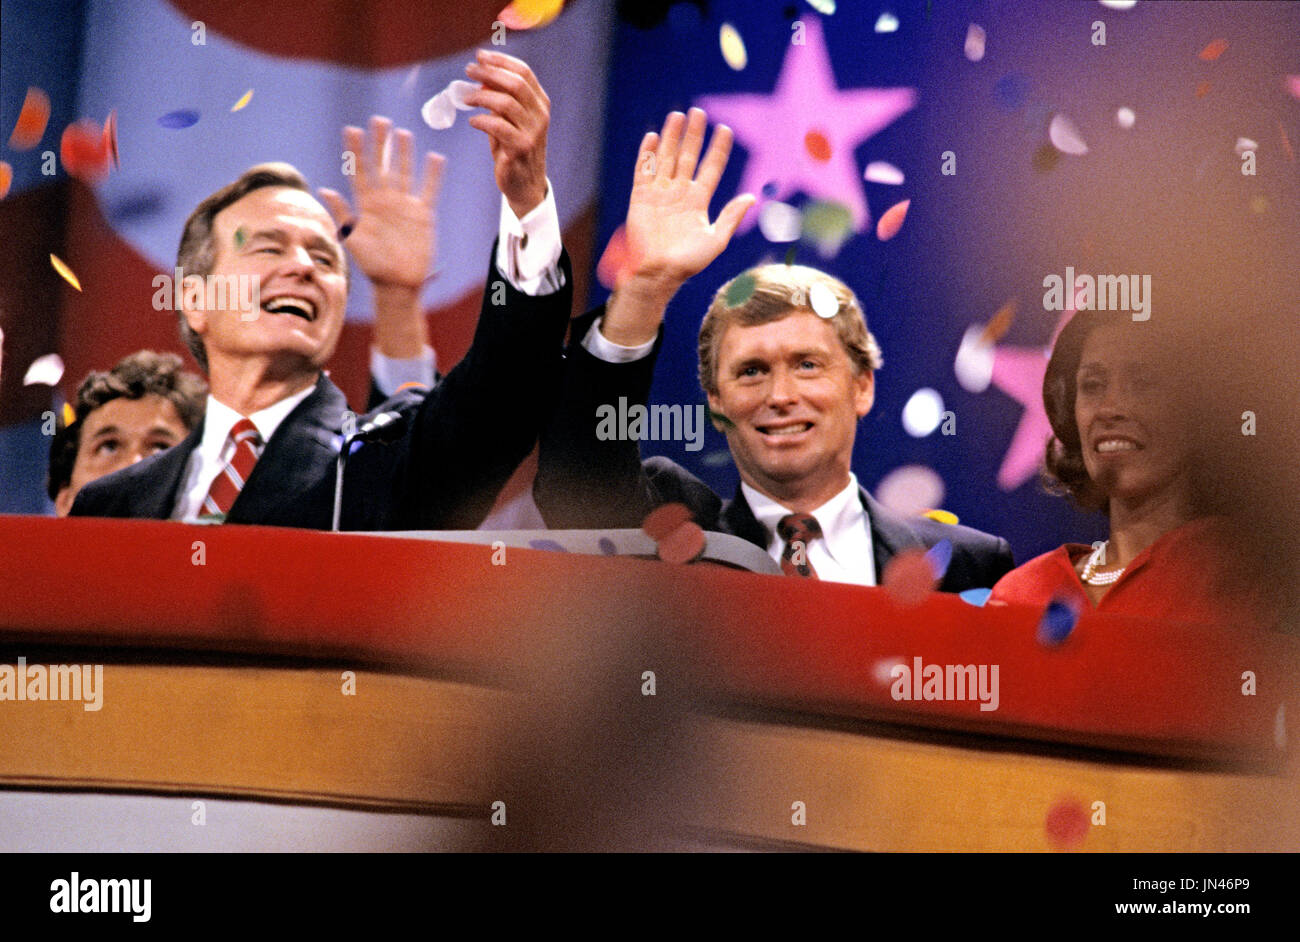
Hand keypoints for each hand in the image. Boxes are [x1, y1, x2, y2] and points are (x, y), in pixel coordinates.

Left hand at [318, 116, 444, 289]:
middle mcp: (385, 201)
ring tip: (402, 133)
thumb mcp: (353, 240)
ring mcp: (405, 206)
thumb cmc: (373, 265)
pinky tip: (435, 158)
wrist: (397, 283)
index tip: (352, 130)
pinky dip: (433, 175)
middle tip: (379, 121)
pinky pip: (429, 190)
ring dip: (403, 154)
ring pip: (404, 173)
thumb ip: (342, 215)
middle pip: (382, 166)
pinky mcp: (423, 214)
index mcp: (365, 205)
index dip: (355, 152)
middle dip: (379, 144)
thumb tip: (324, 189)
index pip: (359, 172)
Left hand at [464, 50, 549, 218]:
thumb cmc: (514, 149)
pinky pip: (498, 127)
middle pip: (515, 84)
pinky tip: (473, 122)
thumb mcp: (509, 120)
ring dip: (481, 96)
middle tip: (468, 71)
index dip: (500, 60)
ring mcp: (533, 132)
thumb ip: (498, 100)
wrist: (525, 185)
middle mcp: (540, 116)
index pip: (524, 72)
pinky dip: (482, 120)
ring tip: (465, 98)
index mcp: (540, 103)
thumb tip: (481, 78)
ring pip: (506, 103)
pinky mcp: (521, 148)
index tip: (480, 56)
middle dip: (489, 73)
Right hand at [622, 107, 753, 293]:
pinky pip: (644, 170)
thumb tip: (751, 197)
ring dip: (672, 137)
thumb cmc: (689, 262)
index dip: (718, 149)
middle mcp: (679, 194)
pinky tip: (654, 136)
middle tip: (698, 112)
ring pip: (667, 158)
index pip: (711, 168)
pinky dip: (648, 154)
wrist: (659, 273)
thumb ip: (731, 216)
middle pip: (688, 157)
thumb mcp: (716, 239)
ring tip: (678, 116)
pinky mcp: (640, 197)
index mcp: (698, 201)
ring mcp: (659, 193)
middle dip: (694, 135)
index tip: (725, 129)